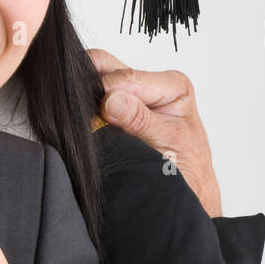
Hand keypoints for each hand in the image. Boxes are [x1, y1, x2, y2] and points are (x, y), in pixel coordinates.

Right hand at [88, 49, 222, 215]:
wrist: (183, 196)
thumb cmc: (184, 171)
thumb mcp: (168, 143)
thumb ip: (140, 120)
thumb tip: (111, 100)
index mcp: (171, 85)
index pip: (126, 77)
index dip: (106, 94)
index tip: (101, 117)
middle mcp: (148, 86)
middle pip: (105, 67)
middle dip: (88, 86)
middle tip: (84, 114)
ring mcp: (127, 98)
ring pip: (91, 80)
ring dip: (83, 100)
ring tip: (82, 123)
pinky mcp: (109, 113)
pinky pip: (86, 101)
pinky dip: (80, 110)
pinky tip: (80, 125)